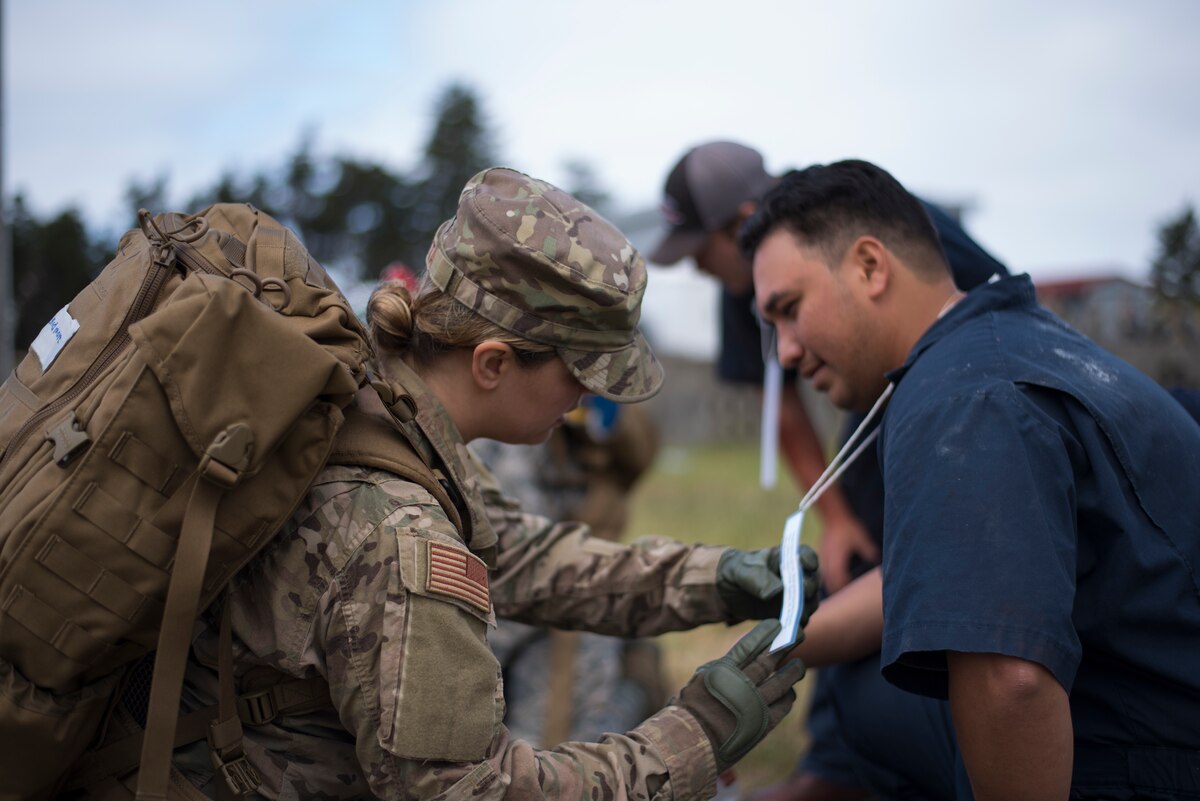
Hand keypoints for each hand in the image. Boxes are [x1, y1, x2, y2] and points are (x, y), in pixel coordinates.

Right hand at [673, 619, 805, 771]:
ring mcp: (754, 705)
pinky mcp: (762, 724)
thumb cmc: (690, 709)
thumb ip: (722, 666)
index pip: (749, 645)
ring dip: (792, 672)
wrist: (690, 743)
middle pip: (769, 661)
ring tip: (799, 665)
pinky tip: (790, 692)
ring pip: (780, 683)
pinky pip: (782, 707)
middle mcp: (741, 685)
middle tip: (798, 636)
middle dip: (785, 647)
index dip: (765, 634)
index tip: (777, 625)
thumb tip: (743, 655)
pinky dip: (788, 698)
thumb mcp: (701, 679)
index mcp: (723, 670)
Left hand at [717, 546, 818, 624]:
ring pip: (810, 603)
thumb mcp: (740, 570)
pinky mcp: (789, 615)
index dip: (810, 560)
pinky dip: (796, 625)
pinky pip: (799, 621)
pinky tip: (786, 628)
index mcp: (784, 558)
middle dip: (809, 588)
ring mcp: (793, 597)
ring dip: (805, 609)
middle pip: (812, 582)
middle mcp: (794, 577)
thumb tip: (777, 590)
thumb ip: (757, 577)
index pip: (805, 555)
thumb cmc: (735, 572)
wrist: (727, 592)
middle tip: (803, 594)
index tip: (809, 566)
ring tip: (794, 615)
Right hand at [817, 513, 878, 593]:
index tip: (850, 592)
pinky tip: (832, 577)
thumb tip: (877, 559)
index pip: (840, 578)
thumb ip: (868, 550)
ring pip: (825, 576)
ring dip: (830, 583)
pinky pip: (823, 569)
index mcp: (839, 558)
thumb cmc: (848, 527)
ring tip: (837, 590)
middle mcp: (829, 560)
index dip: (844, 586)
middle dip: (836, 588)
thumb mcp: (861, 539)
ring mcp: (824, 556)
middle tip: (844, 596)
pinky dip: (827, 576)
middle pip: (830, 580)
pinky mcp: (822, 553)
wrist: (833, 516)